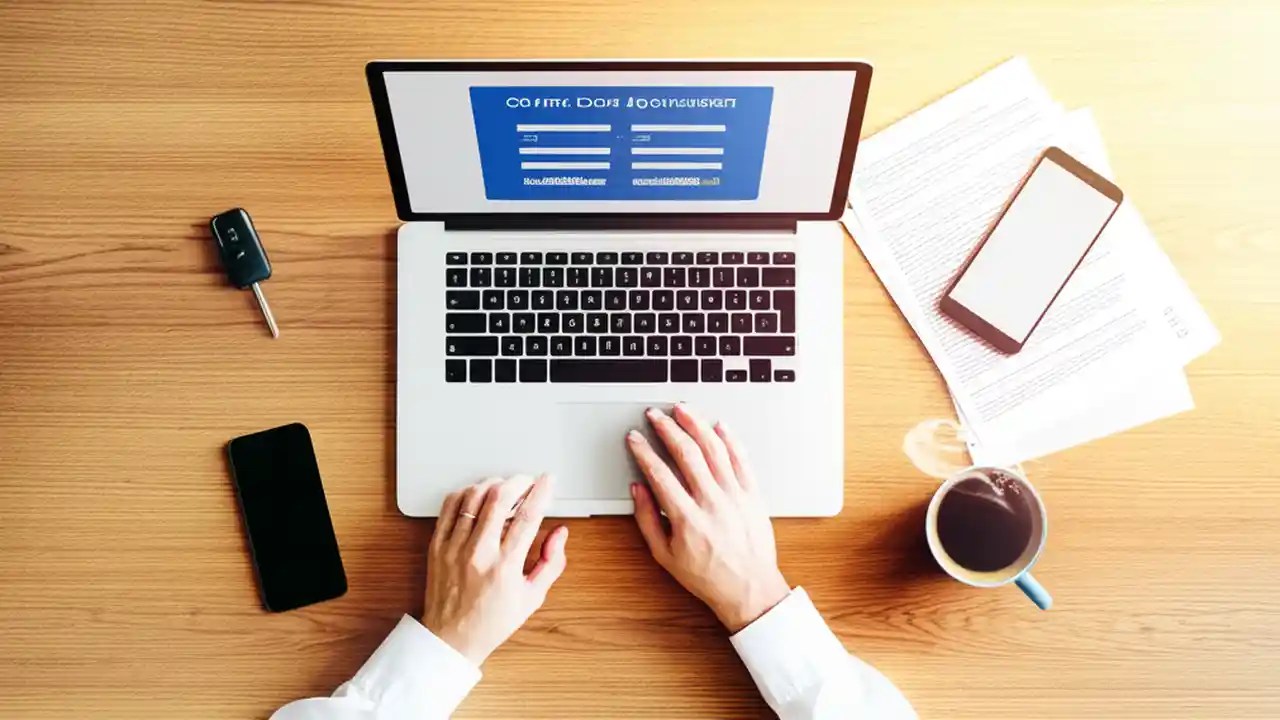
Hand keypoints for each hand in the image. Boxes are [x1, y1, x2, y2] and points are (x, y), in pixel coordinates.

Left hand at [422, 474, 567, 664]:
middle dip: (518, 481)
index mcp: (505, 567)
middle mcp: (479, 554)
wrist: (451, 638)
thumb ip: (551, 563)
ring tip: (503, 487)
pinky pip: (450, 506)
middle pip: (499, 498)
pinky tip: (476, 495)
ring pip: (473, 497)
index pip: (528, 517)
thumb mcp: (533, 597)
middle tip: (526, 481)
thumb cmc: (491, 621)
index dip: (541, 492)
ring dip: (493, 484)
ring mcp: (455, 547)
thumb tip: (560, 534)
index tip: (548, 480)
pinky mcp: (437, 545)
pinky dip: (465, 493)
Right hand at [627, 404, 789, 632]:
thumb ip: (647, 519)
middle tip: (655, 415)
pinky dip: (730, 439)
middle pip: (687, 453)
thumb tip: (637, 489)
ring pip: (715, 449)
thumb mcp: (664, 555)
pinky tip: (719, 425)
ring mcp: (736, 497)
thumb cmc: (707, 576)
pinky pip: (742, 459)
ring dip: (696, 424)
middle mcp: (712, 503)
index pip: (660, 473)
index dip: (643, 451)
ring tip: (683, 410)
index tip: (635, 438)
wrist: (749, 589)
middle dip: (667, 428)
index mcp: (688, 519)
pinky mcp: (754, 495)